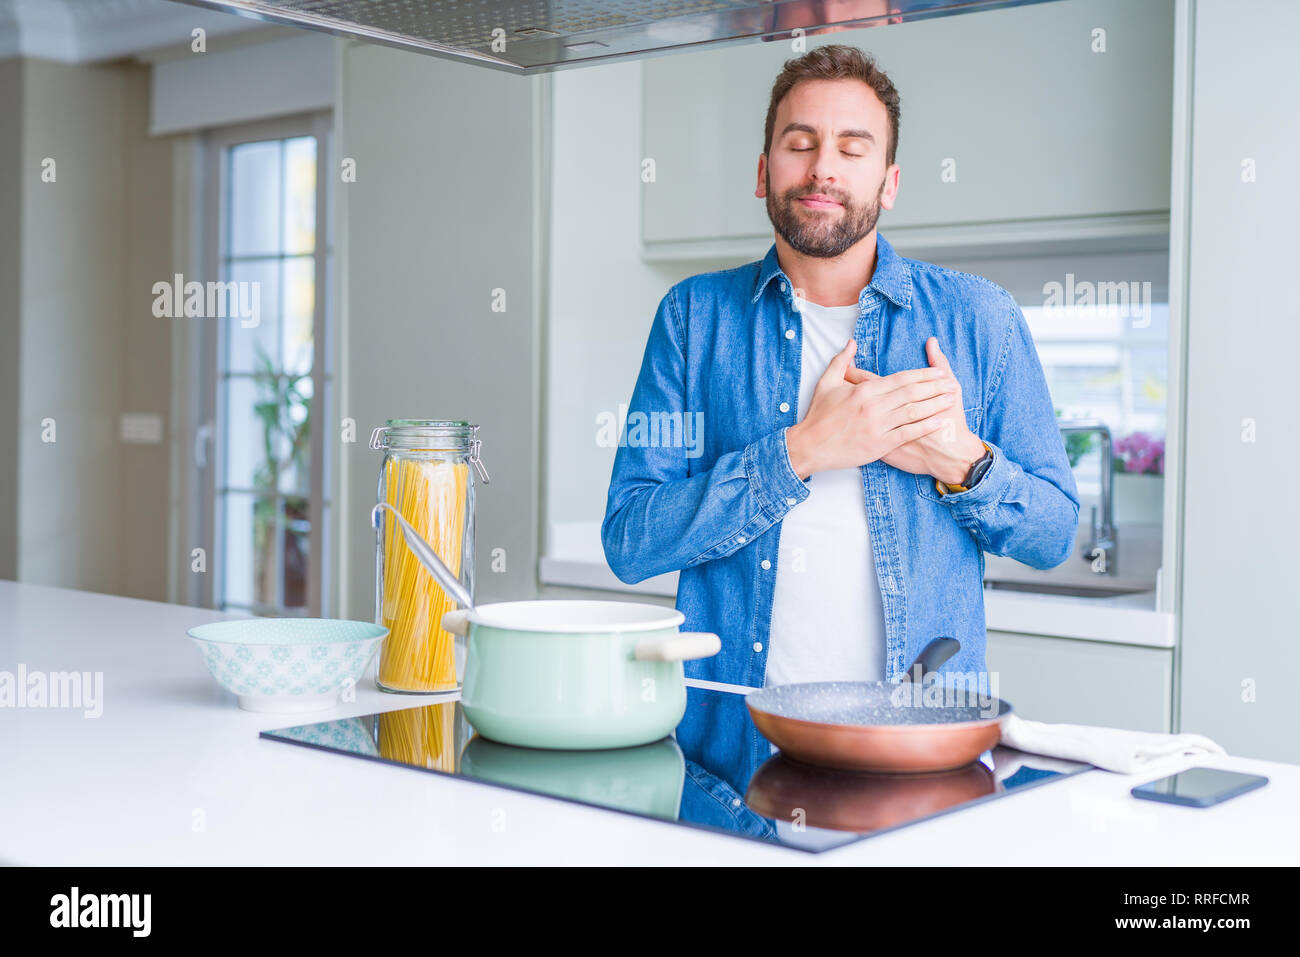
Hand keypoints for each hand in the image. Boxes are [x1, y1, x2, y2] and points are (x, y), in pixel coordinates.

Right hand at [785, 338, 957, 479]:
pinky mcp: (879, 445)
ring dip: (935, 405)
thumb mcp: (826, 383)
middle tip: (952, 383)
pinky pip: (907, 433)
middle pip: (911, 393)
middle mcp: (874, 406)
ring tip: (951, 400)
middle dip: (935, 387)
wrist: (809, 445)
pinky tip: (939, 422)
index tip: (939, 372)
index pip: (901, 379)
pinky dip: (925, 427)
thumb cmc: (818, 415)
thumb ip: (841, 361)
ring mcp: (877, 426)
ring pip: (913, 412)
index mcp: (865, 390)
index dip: (923, 375)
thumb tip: (852, 343)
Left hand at [843, 337, 985, 483]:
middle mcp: (882, 413)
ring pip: (857, 417)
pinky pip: (863, 437)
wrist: (951, 456)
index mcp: (895, 396)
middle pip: (858, 396)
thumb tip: (931, 342)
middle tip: (834, 382)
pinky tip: (850, 426)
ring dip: (848, 408)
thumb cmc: (952, 421)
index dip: (855, 373)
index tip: (846, 369)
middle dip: (846, 388)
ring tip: (839, 400)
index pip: (868, 379)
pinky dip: (856, 430)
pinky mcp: (882, 449)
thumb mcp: (950, 386)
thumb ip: (939, 362)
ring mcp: (880, 432)